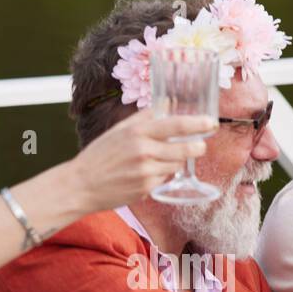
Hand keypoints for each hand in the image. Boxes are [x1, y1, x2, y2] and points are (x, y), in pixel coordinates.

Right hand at [65, 110, 216, 213]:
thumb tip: (168, 103)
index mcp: (137, 131)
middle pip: (185, 148)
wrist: (82, 184)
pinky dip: (162, 174)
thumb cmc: (100, 154)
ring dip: (177, 161)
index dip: (198, 124)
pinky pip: (164, 179)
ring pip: (177, 165)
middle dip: (198, 146)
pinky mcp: (146, 189)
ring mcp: (146, 171)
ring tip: (163, 158)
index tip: (211, 122)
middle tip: (200, 145)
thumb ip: (145, 117)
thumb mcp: (120, 129)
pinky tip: (147, 172)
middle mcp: (144, 151)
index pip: (176, 125)